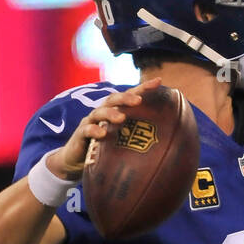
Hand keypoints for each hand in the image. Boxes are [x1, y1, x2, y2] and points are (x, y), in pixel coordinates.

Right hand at [47, 78, 163, 180]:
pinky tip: (102, 134)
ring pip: (99, 112)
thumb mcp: (123, 143)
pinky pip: (86, 130)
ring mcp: (90, 123)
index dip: (143, 88)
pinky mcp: (80, 135)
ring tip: (122, 118)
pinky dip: (94, 130)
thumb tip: (168, 145)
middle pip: (113, 100)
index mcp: (114, 112)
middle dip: (126, 98)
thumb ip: (138, 139)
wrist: (76, 161)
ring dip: (111, 114)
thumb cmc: (104, 150)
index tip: (159, 81)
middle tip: (139, 101)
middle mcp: (102, 114)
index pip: (129, 97)